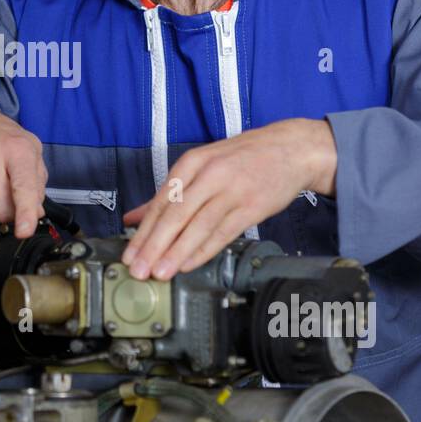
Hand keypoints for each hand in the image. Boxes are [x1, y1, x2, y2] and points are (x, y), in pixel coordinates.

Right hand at [0, 105, 47, 238]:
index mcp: (17, 149)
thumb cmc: (2, 140)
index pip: (22, 187)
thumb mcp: (30, 152)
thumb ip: (37, 185)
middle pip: (2, 210)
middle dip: (7, 213)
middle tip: (4, 197)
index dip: (25, 213)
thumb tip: (35, 215)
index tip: (24, 231)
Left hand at [121, 118, 336, 280]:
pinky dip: (204, 251)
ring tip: (160, 272)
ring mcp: (232, 191)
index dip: (142, 232)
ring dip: (176, 253)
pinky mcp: (252, 207)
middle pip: (175, 215)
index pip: (160, 202)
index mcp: (192, 163)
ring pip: (198, 226)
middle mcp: (210, 175)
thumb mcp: (202, 165)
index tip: (129, 255)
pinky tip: (188, 264)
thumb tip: (133, 217)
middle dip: (153, 246)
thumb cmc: (243, 159)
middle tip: (139, 269)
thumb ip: (168, 193)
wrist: (291, 149)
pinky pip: (223, 233)